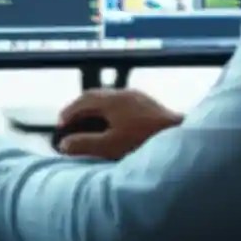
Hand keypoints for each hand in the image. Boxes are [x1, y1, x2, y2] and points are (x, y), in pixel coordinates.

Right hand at [56, 88, 182, 159]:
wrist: (180, 137)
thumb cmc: (144, 141)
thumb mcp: (110, 146)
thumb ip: (84, 145)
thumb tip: (64, 144)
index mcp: (112, 100)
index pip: (83, 100)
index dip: (69, 112)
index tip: (60, 124)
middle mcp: (124, 93)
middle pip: (95, 95)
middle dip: (80, 108)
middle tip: (71, 122)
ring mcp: (138, 97)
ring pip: (110, 98)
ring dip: (96, 109)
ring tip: (90, 124)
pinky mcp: (149, 104)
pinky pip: (122, 103)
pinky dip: (109, 111)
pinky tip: (114, 125)